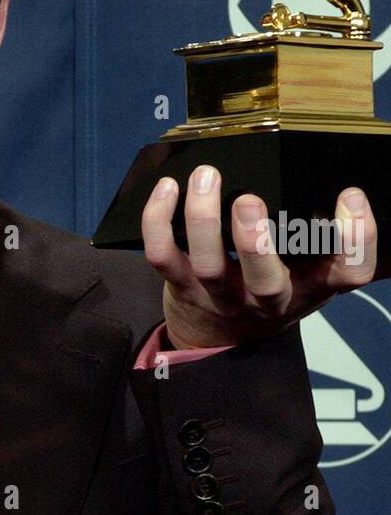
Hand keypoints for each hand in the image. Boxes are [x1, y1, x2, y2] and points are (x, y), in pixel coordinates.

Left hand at [141, 165, 377, 348]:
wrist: (219, 337)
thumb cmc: (271, 287)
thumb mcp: (308, 271)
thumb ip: (321, 240)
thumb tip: (340, 186)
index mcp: (311, 285)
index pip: (349, 273)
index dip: (358, 239)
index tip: (350, 196)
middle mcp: (268, 298)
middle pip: (266, 282)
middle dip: (255, 242)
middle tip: (248, 200)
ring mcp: (221, 296)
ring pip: (209, 266)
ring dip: (203, 220)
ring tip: (205, 177)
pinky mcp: (181, 286)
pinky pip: (163, 256)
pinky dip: (158, 222)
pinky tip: (166, 188)